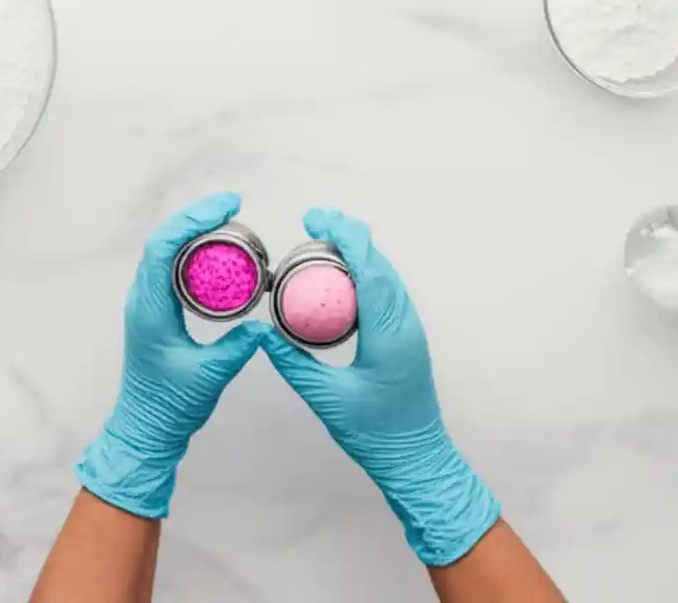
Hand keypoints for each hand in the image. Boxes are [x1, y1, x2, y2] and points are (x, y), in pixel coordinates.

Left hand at [76, 193, 266, 518]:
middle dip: (196, 216)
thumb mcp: (211, 375)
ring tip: (225, 219)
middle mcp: (143, 300)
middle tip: (231, 205)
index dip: (194, 219)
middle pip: (163, 240)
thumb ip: (238, 347)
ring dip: (191, 230)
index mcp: (150, 310)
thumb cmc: (170, 406)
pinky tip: (213, 251)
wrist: (147, 429)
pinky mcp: (155, 311)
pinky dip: (189, 251)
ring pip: (164, 252)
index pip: (164, 248)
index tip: (226, 207)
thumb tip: (263, 324)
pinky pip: (168, 269)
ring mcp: (146, 304)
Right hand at [261, 209, 499, 565]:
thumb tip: (262, 333)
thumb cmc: (375, 434)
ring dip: (358, 251)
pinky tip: (341, 276)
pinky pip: (387, 291)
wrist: (415, 458)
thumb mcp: (326, 399)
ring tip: (323, 240)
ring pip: (386, 273)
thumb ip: (293, 362)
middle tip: (312, 222)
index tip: (315, 218)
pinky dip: (364, 273)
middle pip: (380, 261)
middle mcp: (404, 323)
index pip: (370, 267)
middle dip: (348, 234)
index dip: (344, 235)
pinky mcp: (405, 336)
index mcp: (388, 333)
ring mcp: (409, 328)